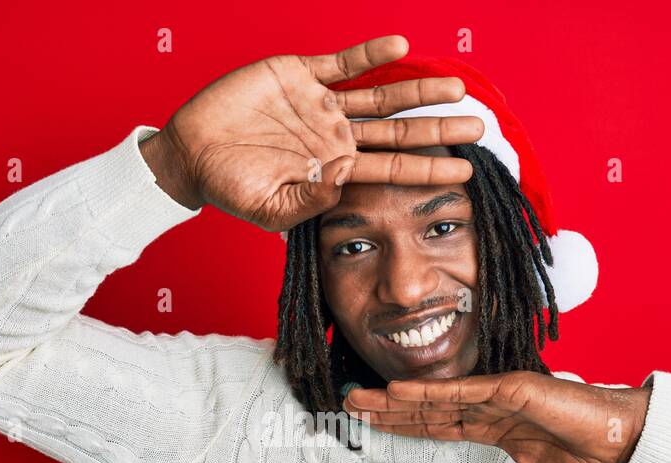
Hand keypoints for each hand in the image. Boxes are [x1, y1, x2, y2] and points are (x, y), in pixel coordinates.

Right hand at [138, 34, 484, 231]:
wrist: (191, 153)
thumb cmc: (229, 188)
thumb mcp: (269, 208)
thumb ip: (309, 200)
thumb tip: (343, 182)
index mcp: (334, 169)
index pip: (392, 171)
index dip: (428, 170)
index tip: (465, 172)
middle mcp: (336, 136)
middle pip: (398, 132)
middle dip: (437, 129)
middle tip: (479, 125)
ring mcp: (320, 105)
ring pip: (380, 95)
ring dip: (416, 90)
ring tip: (455, 86)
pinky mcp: (299, 75)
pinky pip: (342, 62)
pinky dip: (369, 54)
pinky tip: (398, 45)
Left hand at [342, 372, 653, 462]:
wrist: (620, 441)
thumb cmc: (585, 456)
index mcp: (492, 427)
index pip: (436, 425)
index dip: (402, 425)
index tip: (370, 425)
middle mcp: (488, 407)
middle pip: (426, 408)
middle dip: (387, 409)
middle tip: (347, 405)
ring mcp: (497, 395)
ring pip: (435, 397)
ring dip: (395, 398)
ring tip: (360, 398)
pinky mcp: (511, 389)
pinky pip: (461, 392)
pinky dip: (428, 392)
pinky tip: (397, 392)